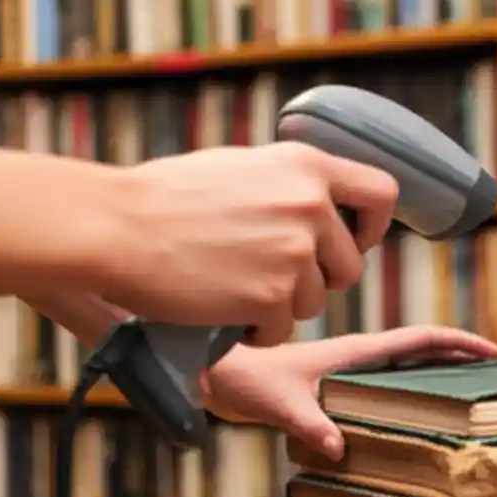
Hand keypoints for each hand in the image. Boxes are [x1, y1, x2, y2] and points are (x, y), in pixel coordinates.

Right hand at [97, 142, 397, 345]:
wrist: (115, 227)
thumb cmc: (166, 197)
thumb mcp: (241, 167)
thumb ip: (291, 185)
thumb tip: (328, 203)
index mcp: (306, 165)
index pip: (382, 193)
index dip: (371, 226)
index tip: (350, 241)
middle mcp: (309, 205)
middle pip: (350, 266)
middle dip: (318, 280)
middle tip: (272, 278)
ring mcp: (294, 251)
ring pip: (315, 301)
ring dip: (281, 306)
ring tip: (233, 287)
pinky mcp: (272, 295)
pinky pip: (282, 329)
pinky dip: (255, 330)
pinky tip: (222, 309)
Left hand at [203, 325, 496, 459]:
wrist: (216, 370)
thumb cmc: (245, 379)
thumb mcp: (279, 404)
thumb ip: (308, 424)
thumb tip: (337, 448)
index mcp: (356, 350)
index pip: (422, 338)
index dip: (462, 342)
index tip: (496, 352)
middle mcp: (360, 354)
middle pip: (426, 347)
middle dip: (465, 354)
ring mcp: (352, 366)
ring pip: (410, 361)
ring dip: (443, 367)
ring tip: (474, 388)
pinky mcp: (341, 381)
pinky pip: (390, 378)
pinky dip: (416, 384)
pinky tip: (423, 408)